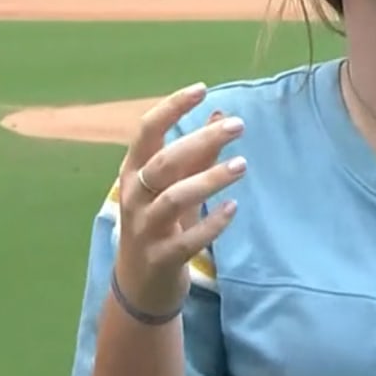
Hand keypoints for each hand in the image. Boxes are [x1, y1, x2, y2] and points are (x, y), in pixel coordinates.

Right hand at [112, 84, 245, 317]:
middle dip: (200, 140)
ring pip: (174, 198)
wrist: (140, 285)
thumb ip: (196, 154)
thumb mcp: (172, 186)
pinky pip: (187, 239)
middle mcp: (133, 197)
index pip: (146, 131)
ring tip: (242, 165)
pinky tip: (233, 209)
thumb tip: (221, 114)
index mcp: (133, 172)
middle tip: (238, 126)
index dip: (171, 107)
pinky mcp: (160, 258)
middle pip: (164, 161)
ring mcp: (144, 229)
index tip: (201, 89)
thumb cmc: (159, 224)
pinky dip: (211, 223)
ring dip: (209, 179)